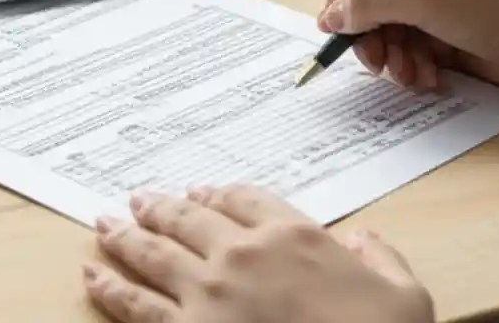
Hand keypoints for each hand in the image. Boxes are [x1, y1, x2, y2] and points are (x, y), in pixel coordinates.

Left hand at [83, 186, 433, 322]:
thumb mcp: (406, 295)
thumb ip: (383, 258)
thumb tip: (366, 239)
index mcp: (295, 237)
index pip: (248, 199)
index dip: (220, 194)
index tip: (204, 193)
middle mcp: (245, 255)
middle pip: (190, 219)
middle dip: (160, 206)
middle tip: (139, 198)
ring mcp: (209, 295)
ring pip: (154, 254)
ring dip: (125, 235)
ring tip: (104, 222)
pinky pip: (136, 305)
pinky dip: (109, 287)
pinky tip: (92, 276)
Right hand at [318, 0, 498, 93]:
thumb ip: (372, 2)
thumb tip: (331, 16)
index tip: (338, 23)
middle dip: (369, 31)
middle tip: (374, 61)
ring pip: (386, 26)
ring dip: (391, 55)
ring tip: (409, 74)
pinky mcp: (446, 31)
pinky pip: (408, 47)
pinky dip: (411, 65)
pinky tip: (429, 78)